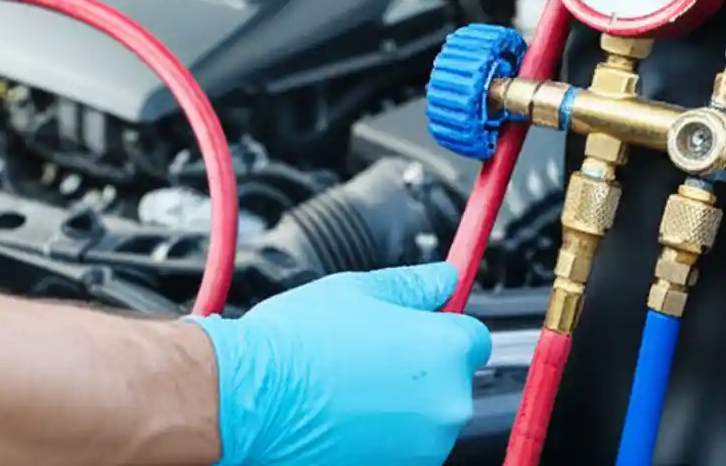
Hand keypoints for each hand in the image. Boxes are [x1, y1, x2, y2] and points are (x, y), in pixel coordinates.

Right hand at [190, 263, 491, 465]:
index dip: (442, 328)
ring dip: (400, 404)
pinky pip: (400, 446)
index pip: (475, 337)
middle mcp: (447, 404)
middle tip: (369, 355)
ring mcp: (423, 447)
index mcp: (446, 351)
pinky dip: (381, 434)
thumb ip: (415, 285)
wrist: (250, 397)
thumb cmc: (298, 342)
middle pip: (451, 380)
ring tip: (349, 386)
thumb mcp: (360, 289)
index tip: (414, 329)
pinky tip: (343, 414)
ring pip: (425, 417)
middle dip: (419, 368)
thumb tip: (446, 277)